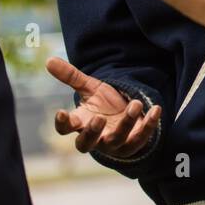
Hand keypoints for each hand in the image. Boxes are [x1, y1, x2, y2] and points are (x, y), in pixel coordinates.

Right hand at [46, 57, 161, 158]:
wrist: (126, 115)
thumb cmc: (103, 104)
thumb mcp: (89, 88)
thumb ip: (70, 76)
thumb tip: (48, 60)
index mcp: (81, 123)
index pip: (65, 129)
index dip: (62, 123)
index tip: (60, 112)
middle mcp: (95, 138)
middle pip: (86, 144)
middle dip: (92, 133)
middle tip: (99, 118)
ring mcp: (114, 144)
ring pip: (116, 140)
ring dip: (126, 123)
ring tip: (135, 103)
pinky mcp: (133, 144)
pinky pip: (141, 139)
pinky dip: (148, 125)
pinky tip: (155, 110)